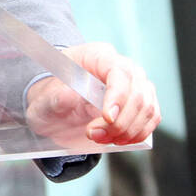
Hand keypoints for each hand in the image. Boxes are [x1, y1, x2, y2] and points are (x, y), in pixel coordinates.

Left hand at [25, 41, 158, 146]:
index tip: (107, 118)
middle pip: (138, 92)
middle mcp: (121, 66)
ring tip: (102, 139)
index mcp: (96, 55)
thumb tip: (70, 96)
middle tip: (95, 135)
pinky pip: (152, 117)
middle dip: (120, 121)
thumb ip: (56, 97)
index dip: (118, 96)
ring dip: (129, 129)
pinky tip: (119, 140)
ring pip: (148, 106)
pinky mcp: (140, 102)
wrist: (53, 107)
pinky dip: (139, 132)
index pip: (119, 71)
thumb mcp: (44, 98)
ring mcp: (134, 84)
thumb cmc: (49, 97)